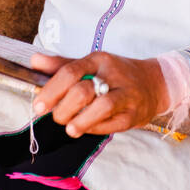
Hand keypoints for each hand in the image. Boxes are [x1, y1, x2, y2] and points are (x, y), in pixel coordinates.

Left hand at [28, 51, 166, 137]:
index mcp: (98, 60)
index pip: (70, 71)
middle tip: (57, 117)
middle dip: (63, 109)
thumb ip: (62, 64)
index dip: (51, 90)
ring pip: (101, 107)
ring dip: (80, 121)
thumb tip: (34, 61)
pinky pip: (112, 124)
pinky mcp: (133, 115)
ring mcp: (125, 95)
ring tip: (70, 128)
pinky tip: (87, 128)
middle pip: (82, 91)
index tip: (38, 106)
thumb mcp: (90, 64)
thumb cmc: (116, 74)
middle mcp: (113, 75)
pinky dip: (95, 129)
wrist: (154, 84)